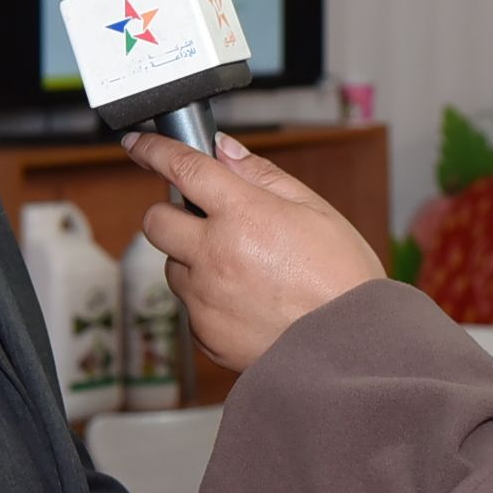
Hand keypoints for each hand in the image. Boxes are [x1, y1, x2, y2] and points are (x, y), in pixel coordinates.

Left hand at [126, 132, 384, 372]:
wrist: (352, 347)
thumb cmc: (344, 278)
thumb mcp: (315, 210)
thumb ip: (261, 176)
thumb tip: (223, 150)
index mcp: (243, 215)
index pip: (182, 169)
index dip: (154, 149)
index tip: (140, 144)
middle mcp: (214, 256)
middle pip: (156, 222)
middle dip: (172, 214)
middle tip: (205, 221)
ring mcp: (205, 299)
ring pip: (174, 267)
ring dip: (193, 261)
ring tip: (244, 271)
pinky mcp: (205, 334)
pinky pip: (191, 308)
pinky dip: (209, 300)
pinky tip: (249, 303)